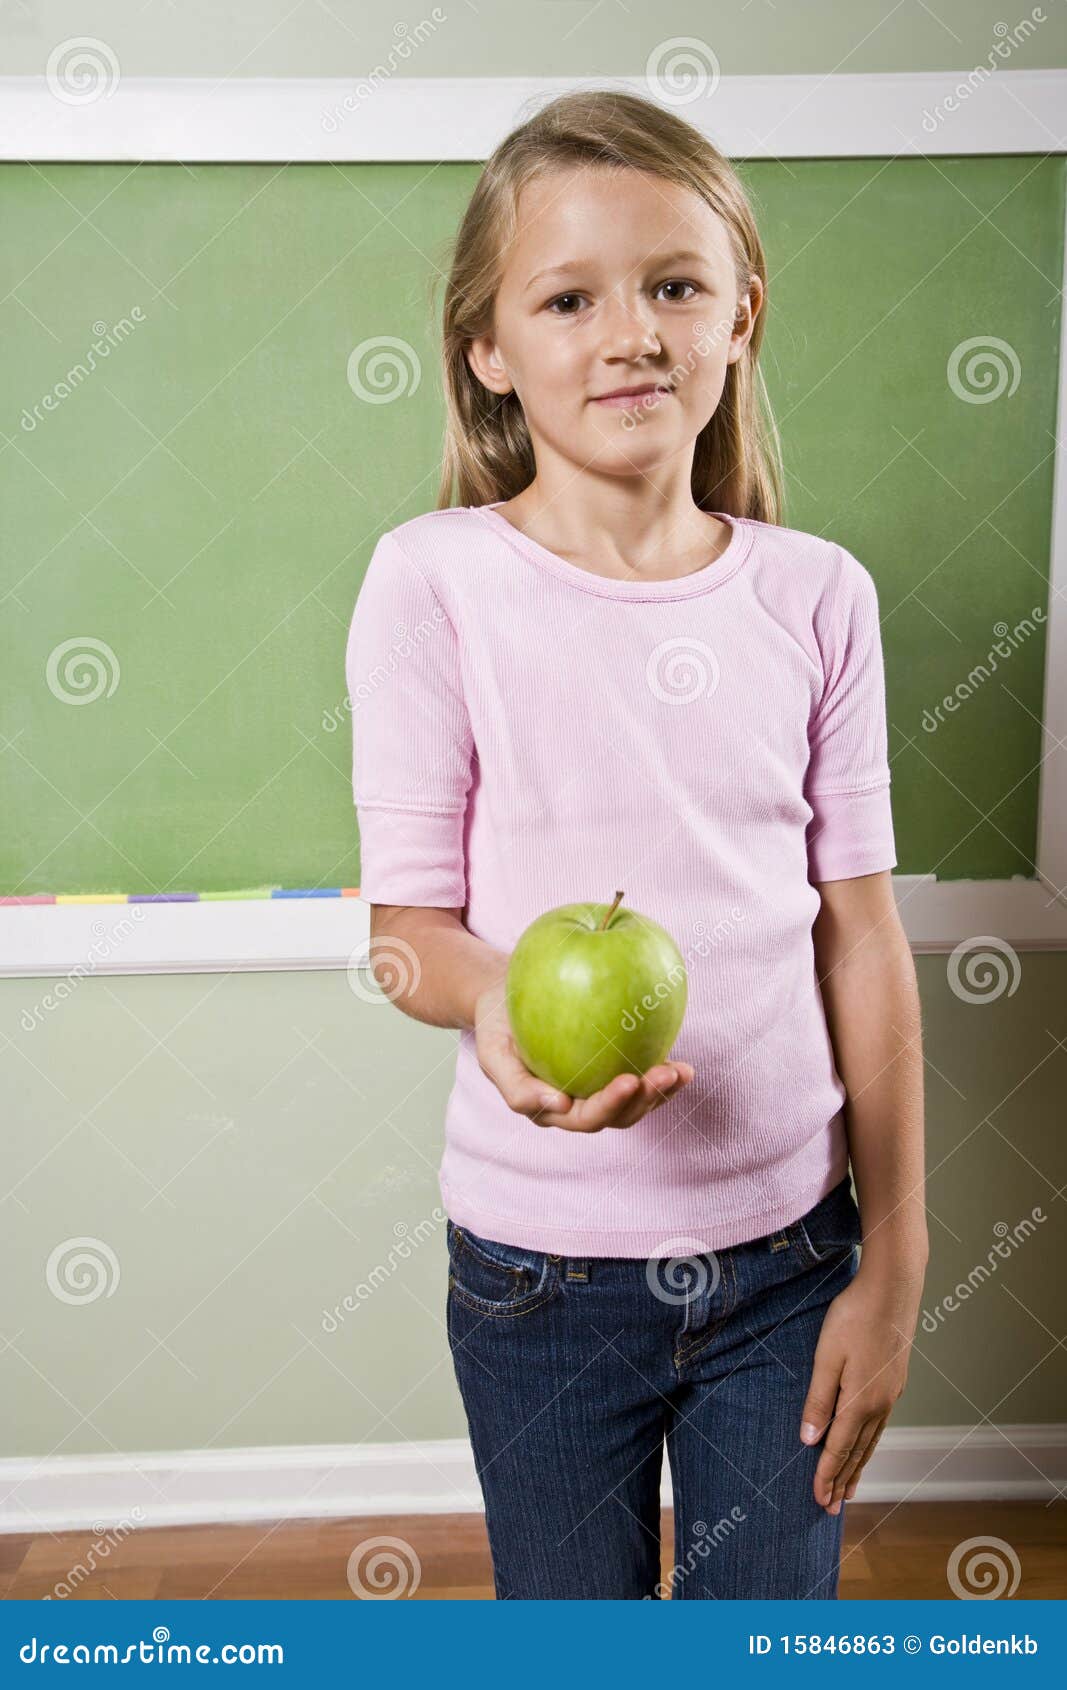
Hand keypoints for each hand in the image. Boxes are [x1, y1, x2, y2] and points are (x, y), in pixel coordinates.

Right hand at [474, 978, 693, 1132]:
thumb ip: (516, 1088)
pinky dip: (665, 1073)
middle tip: (664, 1074)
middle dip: (645, 1099)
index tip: (628, 1080)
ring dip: (661, 1091)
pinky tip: (684, 1063)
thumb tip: (559, 1105)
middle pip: (619, 1114)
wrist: (505, 999)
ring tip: (682, 1073)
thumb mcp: (492, 1055)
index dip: (610, 1104)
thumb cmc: (497, 1027)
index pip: (586, 1116)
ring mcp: (600, 1085)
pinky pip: (643, 1072)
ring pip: (637, 1100)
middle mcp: (581, 1103)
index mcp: (553, 1109)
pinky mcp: (616, 1064)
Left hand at [799, 1261, 922, 1512]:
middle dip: (842, 1482)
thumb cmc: (854, 1316)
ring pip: (870, 1441)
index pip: (838, 1449)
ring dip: (858, 1468)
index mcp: (860, 1401)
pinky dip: (869, 1445)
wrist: (893, 1289)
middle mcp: (879, 1405)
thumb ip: (818, 1399)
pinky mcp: (895, 1382)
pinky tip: (865, 1446)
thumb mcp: (827, 1356)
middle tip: (832, 1509)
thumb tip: (809, 1439)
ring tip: (849, 1490)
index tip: (817, 1500)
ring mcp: (891, 1394)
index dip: (826, 1476)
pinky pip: (879, 1425)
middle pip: (857, 1453)